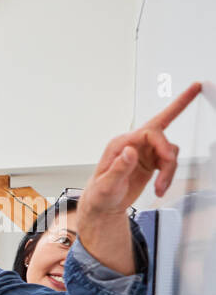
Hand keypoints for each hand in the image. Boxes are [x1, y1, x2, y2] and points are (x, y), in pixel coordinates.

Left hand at [82, 82, 201, 216]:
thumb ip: (119, 168)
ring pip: (169, 150)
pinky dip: (169, 175)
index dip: (162, 144)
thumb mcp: (106, 185)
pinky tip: (160, 188)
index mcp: (120, 145)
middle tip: (195, 88)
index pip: (148, 133)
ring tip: (161, 187)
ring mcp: (143, 152)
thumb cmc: (100, 195)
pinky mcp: (150, 161)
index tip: (167, 160)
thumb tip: (130, 150)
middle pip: (161, 127)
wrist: (102, 207)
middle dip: (179, 106)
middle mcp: (133, 144)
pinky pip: (169, 161)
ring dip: (170, 170)